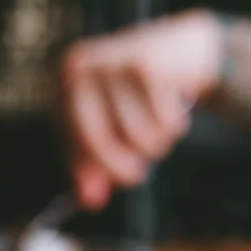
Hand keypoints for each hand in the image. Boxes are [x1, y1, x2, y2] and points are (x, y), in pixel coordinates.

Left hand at [59, 12, 223, 209]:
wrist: (184, 49)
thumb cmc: (139, 95)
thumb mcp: (109, 128)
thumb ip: (93, 165)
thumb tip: (89, 200)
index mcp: (66, 82)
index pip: (71, 140)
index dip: (90, 170)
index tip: (99, 194)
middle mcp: (82, 68)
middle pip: (98, 140)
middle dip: (122, 167)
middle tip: (137, 174)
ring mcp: (114, 63)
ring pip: (136, 135)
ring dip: (156, 144)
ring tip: (160, 128)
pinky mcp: (148, 65)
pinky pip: (162, 123)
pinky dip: (173, 127)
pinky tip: (174, 109)